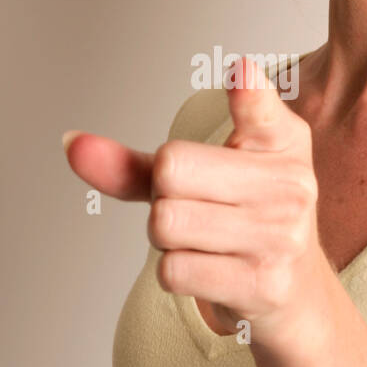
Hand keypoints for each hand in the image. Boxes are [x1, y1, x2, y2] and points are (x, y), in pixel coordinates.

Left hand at [62, 54, 334, 355]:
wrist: (296, 294)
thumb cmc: (243, 220)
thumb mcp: (206, 177)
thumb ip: (139, 163)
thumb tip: (71, 143)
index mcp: (281, 140)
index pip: (260, 109)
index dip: (247, 91)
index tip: (240, 73)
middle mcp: (288, 183)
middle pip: (170, 169)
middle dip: (162, 194)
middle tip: (200, 208)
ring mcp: (279, 234)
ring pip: (165, 223)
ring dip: (166, 238)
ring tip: (204, 240)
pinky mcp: (262, 283)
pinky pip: (172, 270)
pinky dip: (175, 272)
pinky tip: (210, 269)